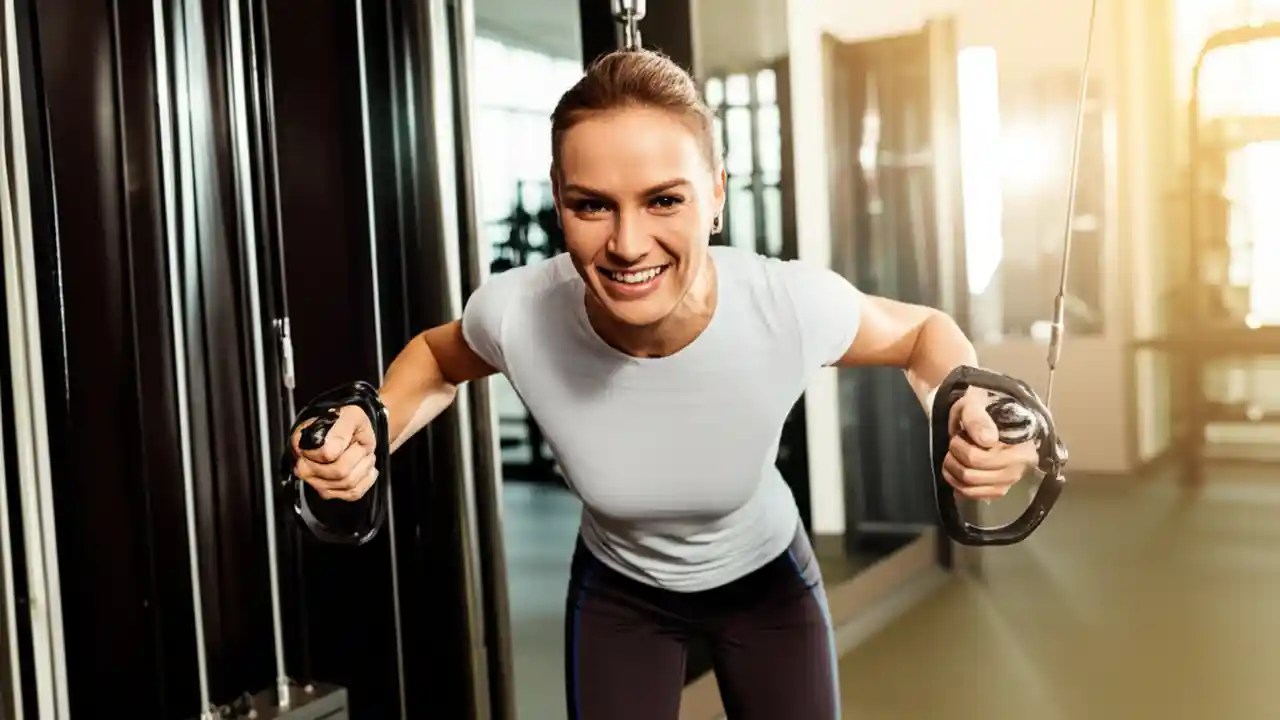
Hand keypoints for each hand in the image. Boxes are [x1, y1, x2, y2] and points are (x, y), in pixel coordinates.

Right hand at [291, 405, 379, 500]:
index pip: (327, 454)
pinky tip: (364, 468)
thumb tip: (332, 448)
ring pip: (348, 484)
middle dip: (357, 456)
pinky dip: (366, 480)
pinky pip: (353, 494)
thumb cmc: (345, 423)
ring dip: (363, 467)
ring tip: (362, 455)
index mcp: (303, 444)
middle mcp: (304, 466)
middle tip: (358, 446)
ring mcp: (315, 482)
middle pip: (339, 472)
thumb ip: (341, 429)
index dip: (345, 446)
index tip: (349, 436)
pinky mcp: (327, 493)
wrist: (349, 431)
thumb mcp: (349, 416)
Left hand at [942, 386, 1038, 500]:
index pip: (981, 459)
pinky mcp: (1000, 490)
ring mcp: (1010, 481)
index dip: (960, 447)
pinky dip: (958, 484)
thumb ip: (978, 419)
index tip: (960, 434)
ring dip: (953, 471)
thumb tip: (987, 440)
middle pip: (972, 475)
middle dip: (954, 458)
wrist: (986, 414)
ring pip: (970, 487)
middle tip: (954, 443)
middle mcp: (1020, 467)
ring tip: (953, 455)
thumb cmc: (981, 408)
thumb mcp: (974, 404)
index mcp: (1021, 446)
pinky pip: (973, 496)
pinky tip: (956, 470)